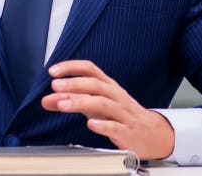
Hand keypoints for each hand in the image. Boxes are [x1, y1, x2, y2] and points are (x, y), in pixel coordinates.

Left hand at [41, 60, 173, 159]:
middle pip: (95, 84)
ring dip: (81, 102)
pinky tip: (90, 124)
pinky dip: (102, 124)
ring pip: (103, 103)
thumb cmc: (120, 115)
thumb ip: (72, 100)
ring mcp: (122, 113)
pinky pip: (115, 126)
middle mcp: (115, 96)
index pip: (90, 69)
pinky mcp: (127, 131)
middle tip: (55, 86)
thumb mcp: (95, 105)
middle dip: (74, 83)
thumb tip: (47, 100)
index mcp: (107, 86)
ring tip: (63, 105)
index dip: (71, 67)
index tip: (53, 71)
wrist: (154, 134)